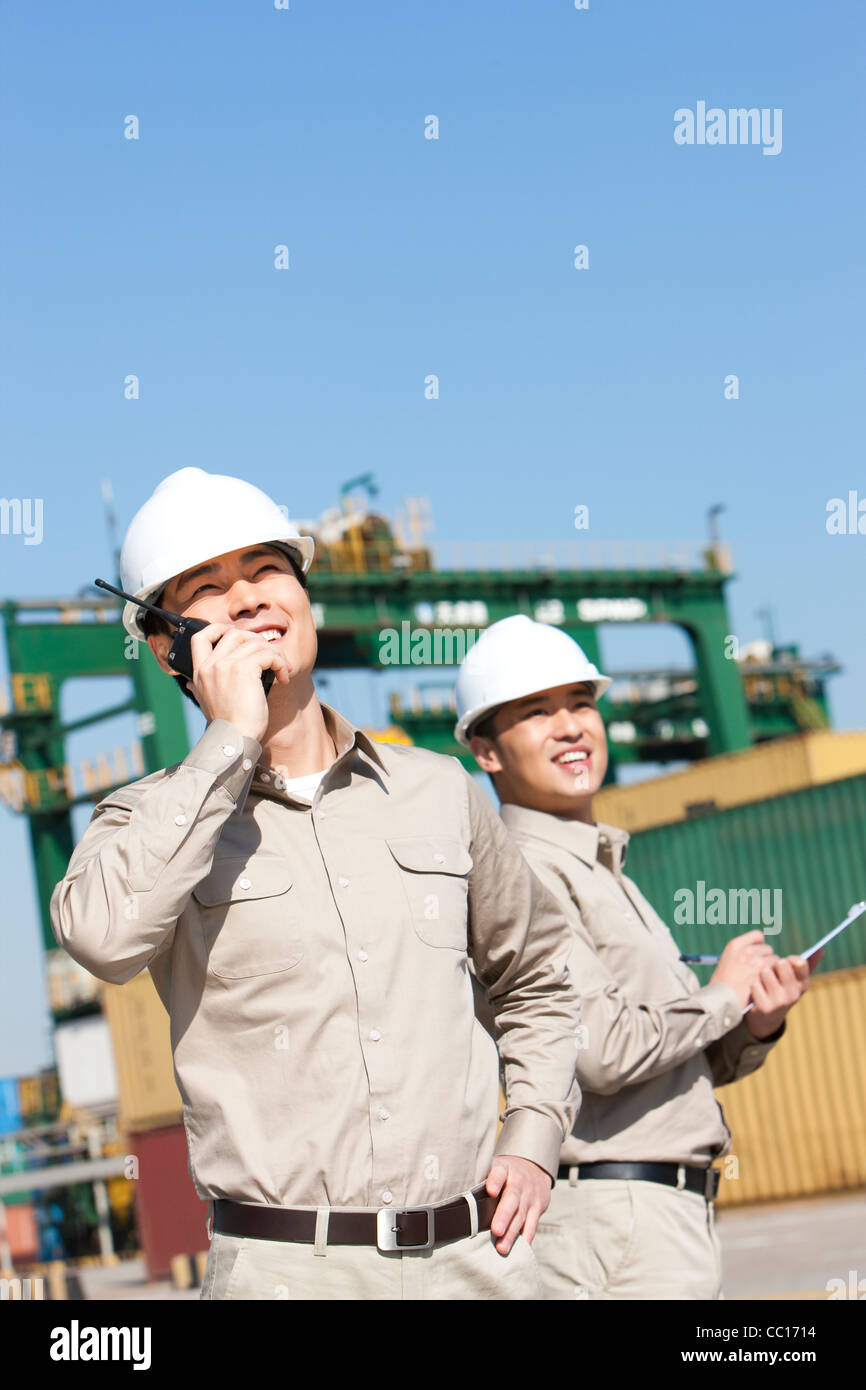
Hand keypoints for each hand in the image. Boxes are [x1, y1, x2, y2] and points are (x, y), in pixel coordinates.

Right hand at [185, 622, 291, 742]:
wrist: (234, 739)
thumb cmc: (227, 725)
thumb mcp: (204, 703)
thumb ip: (198, 688)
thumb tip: (188, 683)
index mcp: (199, 672)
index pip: (200, 637)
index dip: (218, 629)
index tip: (235, 636)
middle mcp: (210, 665)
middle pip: (234, 634)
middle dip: (256, 641)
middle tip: (269, 657)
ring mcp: (225, 665)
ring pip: (255, 642)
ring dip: (274, 654)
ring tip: (281, 669)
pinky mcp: (244, 669)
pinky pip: (268, 654)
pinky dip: (280, 663)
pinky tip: (284, 677)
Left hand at [485, 1154, 550, 1254]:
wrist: (534, 1169)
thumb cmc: (505, 1173)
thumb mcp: (495, 1168)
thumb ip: (481, 1180)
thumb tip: (458, 1199)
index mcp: (504, 1169)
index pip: (499, 1173)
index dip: (495, 1181)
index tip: (491, 1191)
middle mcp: (519, 1181)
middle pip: (512, 1198)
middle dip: (504, 1215)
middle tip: (496, 1230)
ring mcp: (530, 1195)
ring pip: (521, 1215)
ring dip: (511, 1233)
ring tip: (502, 1248)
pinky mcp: (538, 1207)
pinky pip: (532, 1224)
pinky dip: (526, 1237)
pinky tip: (519, 1249)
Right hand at [710, 930, 776, 1010]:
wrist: (721, 1000)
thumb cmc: (722, 984)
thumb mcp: (727, 962)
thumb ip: (742, 954)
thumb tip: (759, 953)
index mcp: (735, 945)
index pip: (757, 936)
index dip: (760, 945)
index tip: (757, 954)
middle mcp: (746, 950)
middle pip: (767, 949)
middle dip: (766, 959)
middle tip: (759, 971)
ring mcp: (756, 962)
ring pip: (775, 960)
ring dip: (771, 969)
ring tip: (763, 980)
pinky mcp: (764, 975)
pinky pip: (776, 972)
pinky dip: (774, 978)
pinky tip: (767, 985)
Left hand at [746, 955, 812, 1038]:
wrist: (767, 1017)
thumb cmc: (782, 990)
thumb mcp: (796, 979)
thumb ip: (808, 964)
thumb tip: (821, 949)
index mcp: (803, 985)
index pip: (800, 963)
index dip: (791, 959)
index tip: (788, 961)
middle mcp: (794, 994)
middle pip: (781, 963)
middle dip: (774, 964)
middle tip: (773, 972)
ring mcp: (780, 1002)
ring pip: (765, 971)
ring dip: (761, 974)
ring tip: (764, 982)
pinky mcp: (765, 1007)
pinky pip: (754, 984)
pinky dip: (753, 985)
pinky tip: (756, 992)